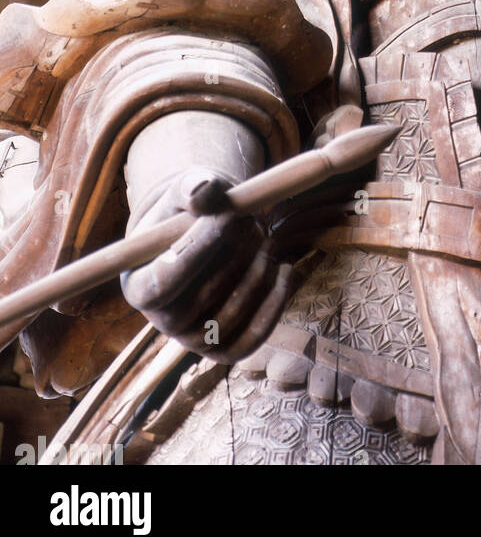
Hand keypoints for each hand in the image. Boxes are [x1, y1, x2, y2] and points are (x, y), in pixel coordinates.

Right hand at [120, 168, 292, 361]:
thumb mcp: (185, 193)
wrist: (204, 240)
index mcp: (139, 287)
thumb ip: (191, 188)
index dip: (199, 249)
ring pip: (233, 315)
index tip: (228, 215)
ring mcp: (193, 340)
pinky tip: (285, 270)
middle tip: (252, 221)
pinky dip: (275, 304)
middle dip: (237, 252)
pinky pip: (252, 338)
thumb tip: (204, 192)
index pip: (165, 282)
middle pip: (204, 297)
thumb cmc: (188, 214)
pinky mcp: (224, 348)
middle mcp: (162, 322)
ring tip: (264, 238)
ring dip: (259, 270)